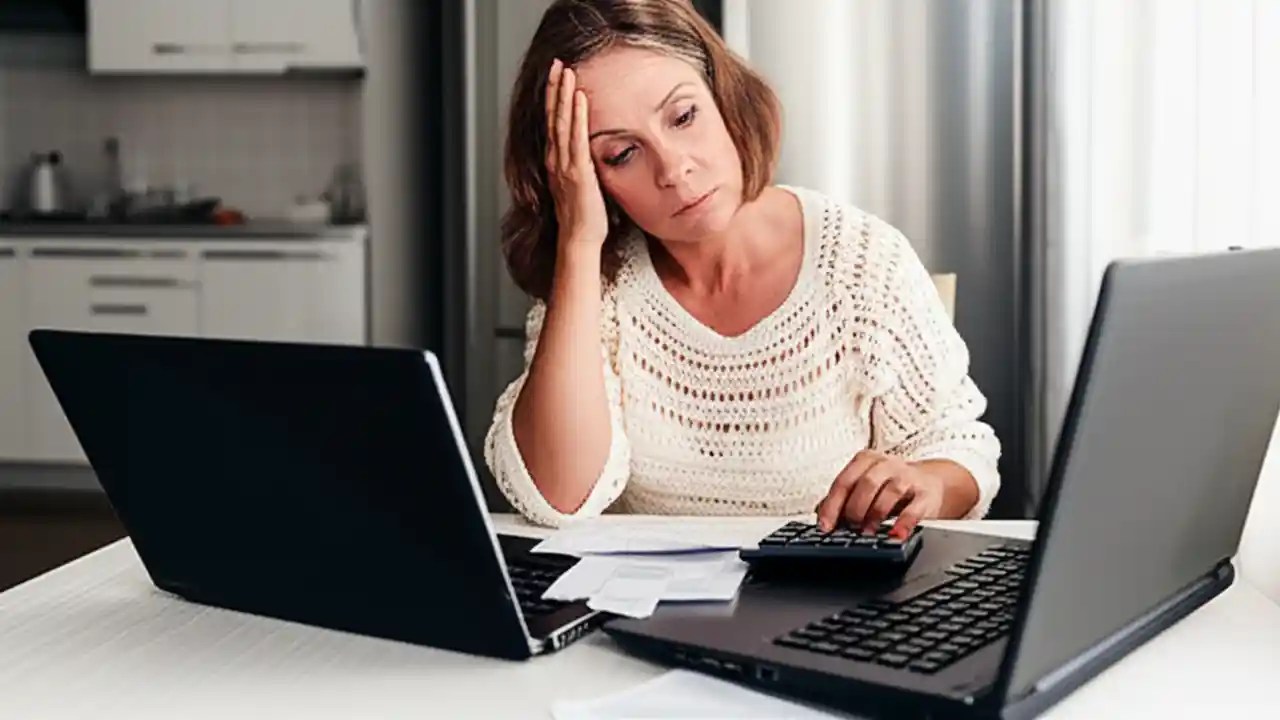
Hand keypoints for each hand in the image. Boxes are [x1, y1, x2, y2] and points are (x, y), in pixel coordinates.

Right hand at [545, 59, 608, 248]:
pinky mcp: (577, 171)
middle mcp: (556, 160)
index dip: (554, 99)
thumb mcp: (582, 184)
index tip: (557, 78)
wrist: (579, 239)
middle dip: (555, 89)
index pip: (554, 124)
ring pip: (562, 122)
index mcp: (557, 162)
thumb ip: (583, 166)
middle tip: (557, 64)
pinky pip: (576, 138)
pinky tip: (579, 98)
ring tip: (566, 71)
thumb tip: (592, 153)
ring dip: (564, 95)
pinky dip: (578, 116)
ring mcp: (565, 165)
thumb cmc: (585, 217)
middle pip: (554, 117)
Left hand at [815, 450, 945, 537]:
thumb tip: (822, 515)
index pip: (844, 481)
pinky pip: (914, 508)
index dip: (833, 505)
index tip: (825, 525)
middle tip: (850, 527)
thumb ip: (844, 498)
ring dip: (875, 515)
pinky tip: (895, 534)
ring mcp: (907, 477)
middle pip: (866, 483)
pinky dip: (904, 523)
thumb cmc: (890, 486)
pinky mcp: (925, 493)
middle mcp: (886, 465)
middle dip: (855, 509)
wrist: (931, 483)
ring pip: (889, 492)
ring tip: (868, 533)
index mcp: (866, 460)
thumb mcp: (865, 487)